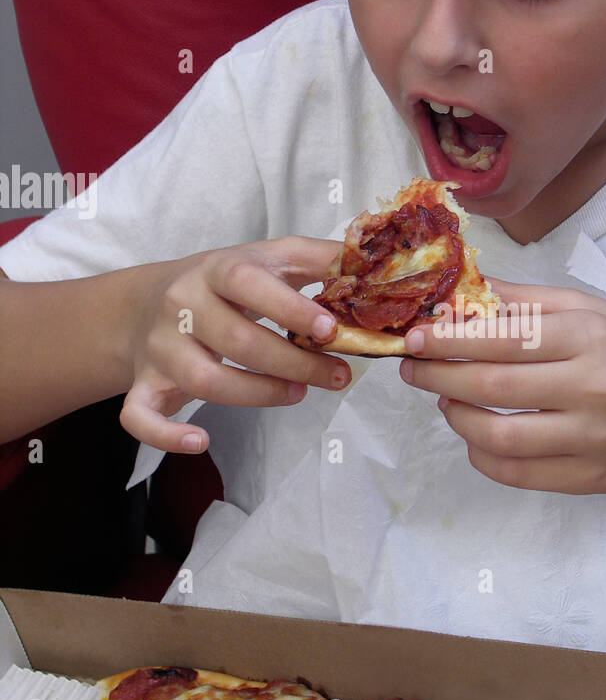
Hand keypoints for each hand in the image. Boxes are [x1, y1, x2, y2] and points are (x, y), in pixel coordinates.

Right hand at [120, 238, 349, 452]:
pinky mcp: (144, 383)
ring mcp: (160, 347)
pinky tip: (200, 441)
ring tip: (298, 393)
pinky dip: (166, 435)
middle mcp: (182, 305)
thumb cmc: (226, 281)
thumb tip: (372, 267)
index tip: (332, 330)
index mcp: (217, 270)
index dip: (290, 308)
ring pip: (203, 380)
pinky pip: (140, 415)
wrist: (148, 300)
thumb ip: (320, 259)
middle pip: (237, 341)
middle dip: (295, 364)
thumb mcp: (271, 258)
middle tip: (337, 375)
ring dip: (258, 394)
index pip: (248, 284)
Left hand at [398, 278, 605, 493]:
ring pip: (500, 437)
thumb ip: (526, 303)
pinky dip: (483, 456)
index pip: (502, 337)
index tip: (413, 336)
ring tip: (444, 400)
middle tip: (412, 367)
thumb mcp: (593, 310)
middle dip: (438, 376)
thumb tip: (459, 295)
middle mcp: (593, 388)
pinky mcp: (591, 479)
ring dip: (456, 418)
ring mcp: (593, 439)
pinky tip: (475, 436)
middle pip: (492, 385)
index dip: (448, 339)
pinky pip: (518, 474)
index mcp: (591, 337)